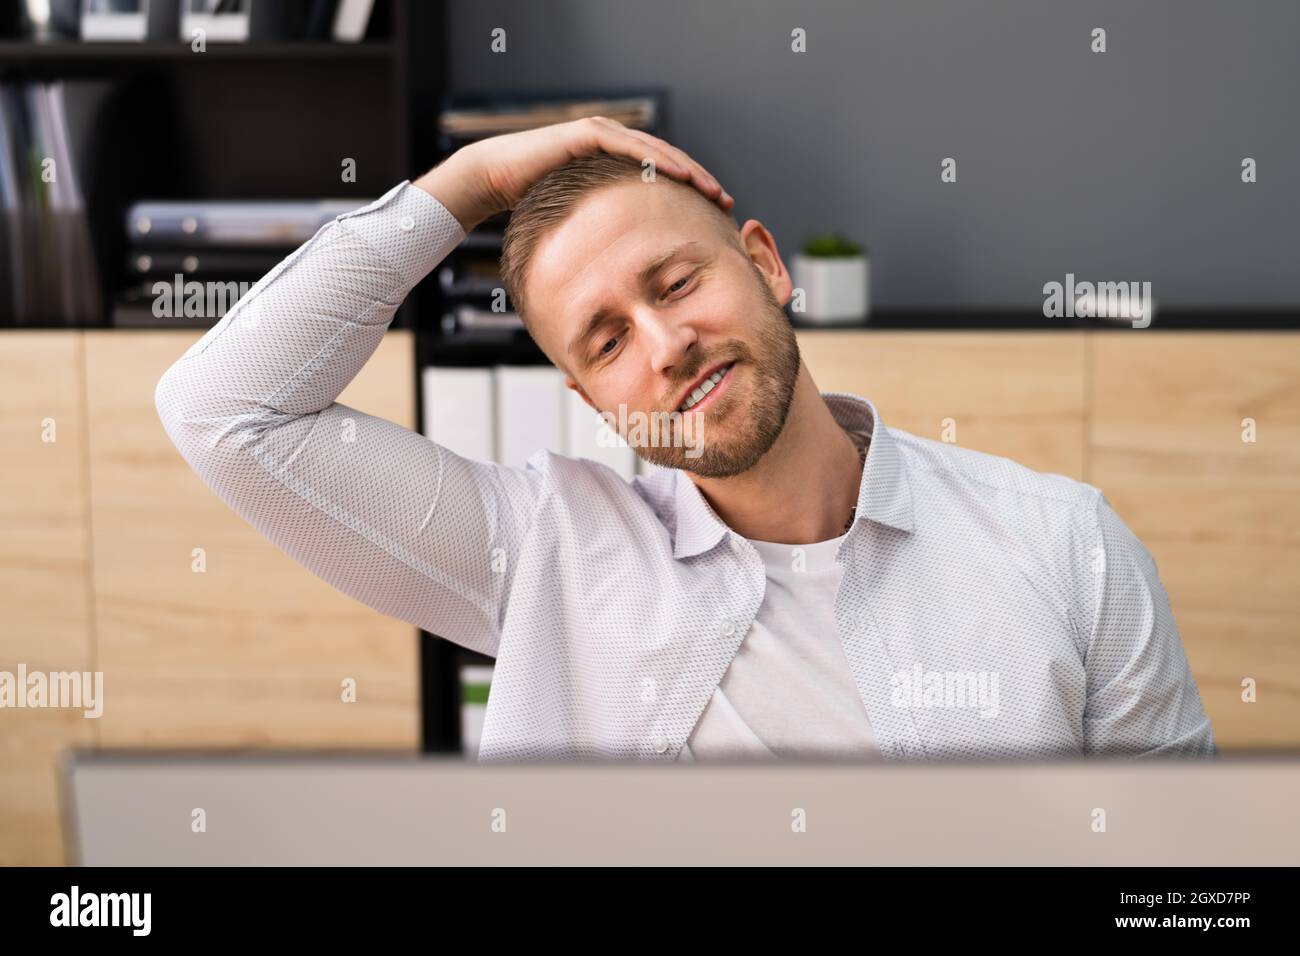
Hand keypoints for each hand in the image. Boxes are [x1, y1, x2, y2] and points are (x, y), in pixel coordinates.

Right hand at [414, 116, 732, 232]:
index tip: (714, 214)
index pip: (662, 178)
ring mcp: (602, 136)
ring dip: (688, 170)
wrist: (494, 181)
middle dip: (699, 181)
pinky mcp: (589, 134)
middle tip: (725, 201)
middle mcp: (613, 146)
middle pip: (668, 162)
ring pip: (657, 152)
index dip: (690, 193)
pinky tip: (682, 176)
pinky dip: (658, 160)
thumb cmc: (530, 207)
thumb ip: (604, 236)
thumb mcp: (581, 225)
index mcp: (615, 168)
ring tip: (711, 190)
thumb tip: (625, 274)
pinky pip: (632, 147)